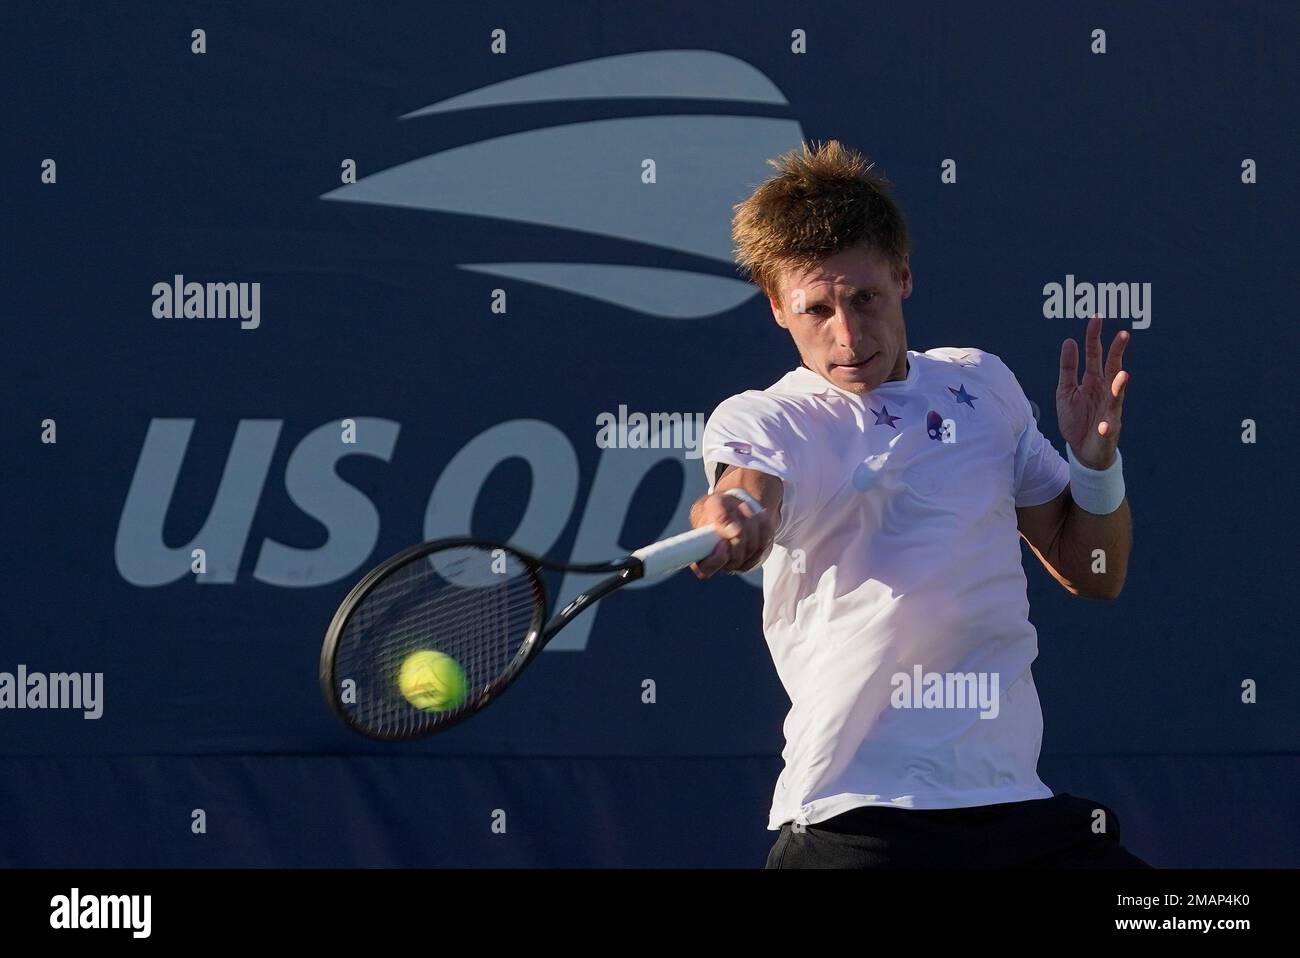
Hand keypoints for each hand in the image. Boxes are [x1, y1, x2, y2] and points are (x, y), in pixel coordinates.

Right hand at [689, 492, 764, 578]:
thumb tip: (734, 532)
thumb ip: (720, 516)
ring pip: (752, 550)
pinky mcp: (753, 558)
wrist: (738, 505)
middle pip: (735, 559)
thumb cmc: (720, 506)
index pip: (704, 569)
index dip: (716, 560)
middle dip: (740, 532)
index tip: (723, 543)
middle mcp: (718, 562)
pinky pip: (764, 546)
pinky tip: (759, 516)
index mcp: (700, 551)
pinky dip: (763, 528)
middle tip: (736, 512)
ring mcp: (737, 562)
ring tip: (745, 508)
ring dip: (752, 525)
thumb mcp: (715, 503)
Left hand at [1057, 313, 1129, 469]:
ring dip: (1119, 387)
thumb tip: (1069, 341)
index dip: (1095, 338)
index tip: (1096, 318)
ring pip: (1116, 397)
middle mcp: (1105, 392)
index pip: (1095, 355)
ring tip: (1123, 375)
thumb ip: (1068, 368)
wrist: (1083, 451)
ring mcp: (1109, 411)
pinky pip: (1108, 428)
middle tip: (1124, 334)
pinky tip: (1104, 424)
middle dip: (1118, 353)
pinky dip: (1107, 426)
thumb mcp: (1066, 390)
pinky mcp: (1107, 431)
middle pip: (1113, 369)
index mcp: (1093, 381)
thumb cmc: (1077, 419)